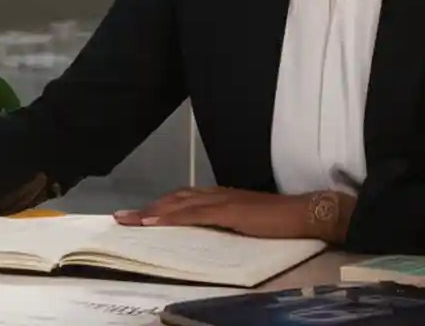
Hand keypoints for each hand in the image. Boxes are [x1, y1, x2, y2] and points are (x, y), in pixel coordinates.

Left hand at [112, 186, 347, 240]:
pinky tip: (153, 222)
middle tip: (121, 217)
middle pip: (173, 199)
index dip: (158, 206)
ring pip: (177, 204)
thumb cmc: (279, 220)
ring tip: (129, 220)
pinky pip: (192, 214)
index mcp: (220, 196)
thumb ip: (225, 222)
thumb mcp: (245, 221)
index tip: (137, 214)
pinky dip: (170, 217)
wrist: (304, 213)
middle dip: (146, 208)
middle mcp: (215, 194)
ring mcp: (220, 200)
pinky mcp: (227, 211)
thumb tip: (208, 231)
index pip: (181, 199)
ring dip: (150, 212)